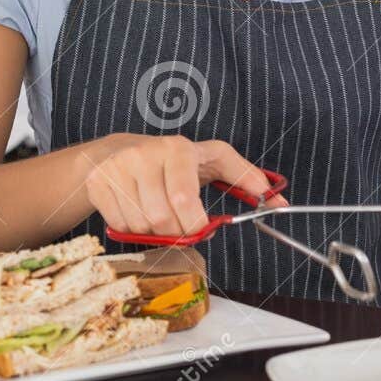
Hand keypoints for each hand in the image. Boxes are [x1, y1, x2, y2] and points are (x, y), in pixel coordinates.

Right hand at [84, 134, 286, 236]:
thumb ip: (246, 178)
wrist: (114, 151)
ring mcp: (119, 168)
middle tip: (179, 224)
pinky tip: (134, 209)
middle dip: (176, 231)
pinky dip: (130, 228)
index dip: (194, 223)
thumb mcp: (210, 159)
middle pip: (163, 219)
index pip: (184, 199)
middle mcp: (146, 154)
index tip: (202, 227)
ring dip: (153, 231)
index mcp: (179, 149)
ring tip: (155, 212)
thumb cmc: (172, 160)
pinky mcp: (99, 182)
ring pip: (141, 225)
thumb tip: (281, 203)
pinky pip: (120, 225)